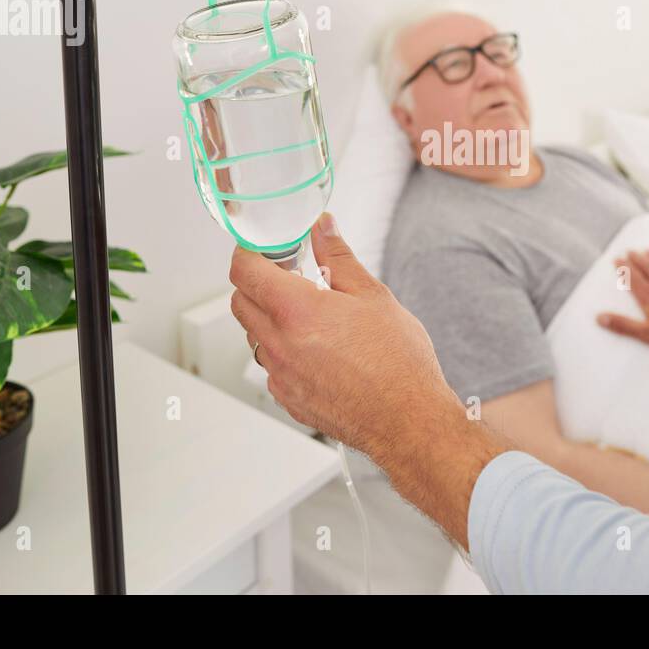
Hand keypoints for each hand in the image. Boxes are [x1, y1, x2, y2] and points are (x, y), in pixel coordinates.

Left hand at [229, 213, 462, 458]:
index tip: (263, 249)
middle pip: (240, 302)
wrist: (408, 419)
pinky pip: (272, 365)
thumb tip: (323, 228)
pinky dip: (284, 351)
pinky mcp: (288, 398)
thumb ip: (339, 257)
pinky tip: (319, 350)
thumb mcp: (373, 295)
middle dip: (256, 283)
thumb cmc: (397, 363)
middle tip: (289, 277)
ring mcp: (280, 375)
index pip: (245, 271)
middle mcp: (279, 343)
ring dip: (270, 319)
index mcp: (297, 310)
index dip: (248, 253)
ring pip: (255, 336)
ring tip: (312, 317)